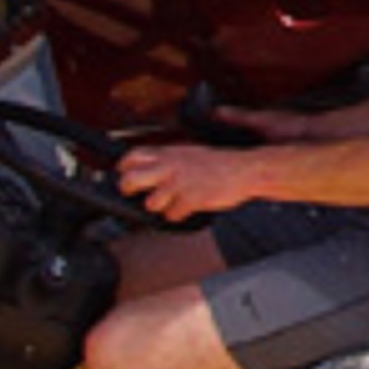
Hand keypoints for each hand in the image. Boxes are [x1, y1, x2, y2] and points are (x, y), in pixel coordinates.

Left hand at [116, 136, 246, 221]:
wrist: (244, 169)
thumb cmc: (219, 163)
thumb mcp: (190, 152)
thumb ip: (168, 159)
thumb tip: (149, 167)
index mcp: (169, 153)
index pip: (132, 157)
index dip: (124, 167)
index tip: (124, 174)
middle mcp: (170, 167)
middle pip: (130, 180)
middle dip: (128, 190)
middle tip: (135, 194)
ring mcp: (179, 184)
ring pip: (150, 203)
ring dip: (158, 207)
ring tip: (170, 203)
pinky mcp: (191, 200)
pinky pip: (171, 216)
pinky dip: (178, 216)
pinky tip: (186, 209)